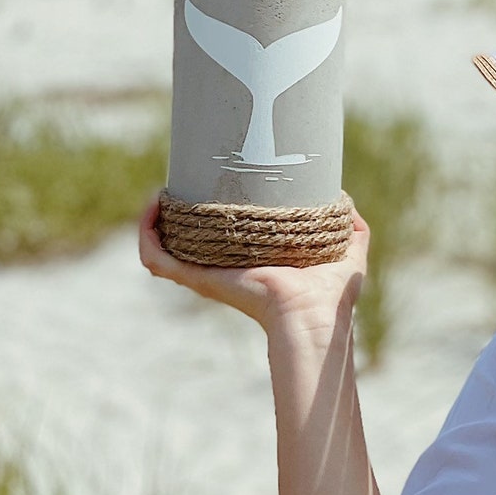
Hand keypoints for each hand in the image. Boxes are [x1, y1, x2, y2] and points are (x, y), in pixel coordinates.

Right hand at [138, 196, 368, 334]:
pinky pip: (155, 258)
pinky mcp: (196, 278)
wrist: (313, 315)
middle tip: (182, 179)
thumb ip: (350, 225)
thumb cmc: (330, 293)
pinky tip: (152, 207)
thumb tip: (345, 199)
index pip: (219, 237)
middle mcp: (222, 267)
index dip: (209, 211)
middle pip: (185, 238)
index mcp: (249, 260)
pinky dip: (145, 234)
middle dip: (176, 210)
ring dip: (152, 220)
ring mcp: (205, 274)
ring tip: (160, 193)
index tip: (208, 182)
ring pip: (161, 247)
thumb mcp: (347, 248)